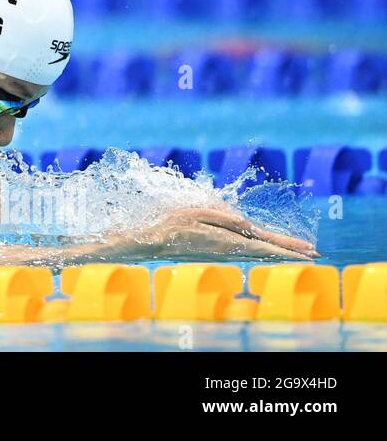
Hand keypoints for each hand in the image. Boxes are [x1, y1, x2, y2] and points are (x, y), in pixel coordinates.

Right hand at [105, 207, 318, 261]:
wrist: (152, 241)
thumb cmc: (174, 223)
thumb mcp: (201, 213)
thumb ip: (227, 218)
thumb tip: (250, 226)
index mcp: (229, 240)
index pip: (267, 245)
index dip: (290, 248)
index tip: (311, 252)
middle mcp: (230, 250)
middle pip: (267, 251)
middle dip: (291, 252)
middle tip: (315, 254)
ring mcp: (223, 253)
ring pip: (258, 252)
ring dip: (279, 251)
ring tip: (298, 252)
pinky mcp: (217, 251)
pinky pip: (246, 251)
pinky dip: (263, 250)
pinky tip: (266, 250)